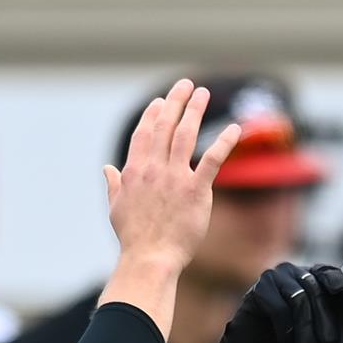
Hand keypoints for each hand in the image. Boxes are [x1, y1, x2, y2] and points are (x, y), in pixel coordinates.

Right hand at [103, 79, 240, 273]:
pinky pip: (212, 159)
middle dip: (176, 101)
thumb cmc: (133, 238)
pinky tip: (235, 128)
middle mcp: (153, 169)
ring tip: (203, 93)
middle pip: (165, 126)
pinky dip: (224, 141)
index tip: (161, 101)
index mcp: (134, 171)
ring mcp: (175, 178)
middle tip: (186, 84)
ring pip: (186, 135)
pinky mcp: (196, 191)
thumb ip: (113, 184)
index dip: (153, 114)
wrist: (149, 258)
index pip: (144, 134)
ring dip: (195, 110)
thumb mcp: (116, 208)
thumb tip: (106, 168)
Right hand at [215, 264, 342, 342]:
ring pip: (298, 298)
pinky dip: (286, 330)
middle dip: (324, 318)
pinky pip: (278, 308)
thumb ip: (333, 316)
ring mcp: (274, 277)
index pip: (329, 273)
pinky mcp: (258, 289)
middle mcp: (292, 271)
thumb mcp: (317, 328)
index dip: (338, 281)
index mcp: (310, 275)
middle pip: (315, 288)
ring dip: (305, 328)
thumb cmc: (292, 341)